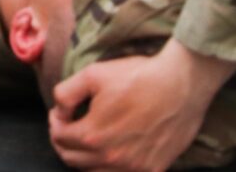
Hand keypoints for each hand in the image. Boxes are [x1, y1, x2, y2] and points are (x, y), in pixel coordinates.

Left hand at [49, 41, 234, 170]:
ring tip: (87, 139)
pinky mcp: (153, 170)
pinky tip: (111, 151)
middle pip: (72, 160)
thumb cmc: (136, 77)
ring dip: (85, 158)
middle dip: (64, 142)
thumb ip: (65, 94)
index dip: (55, 122)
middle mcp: (112, 158)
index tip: (61, 112)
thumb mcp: (92, 74)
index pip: (59, 138)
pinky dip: (110, 167)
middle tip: (68, 125)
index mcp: (93, 135)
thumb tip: (60, 111)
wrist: (181, 85)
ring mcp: (134, 168)